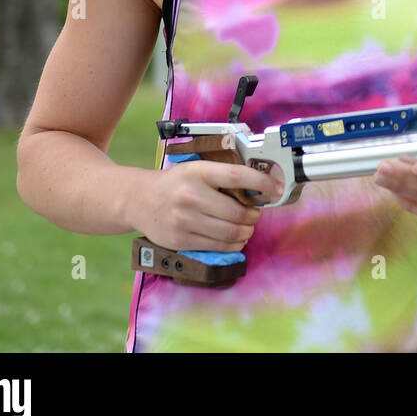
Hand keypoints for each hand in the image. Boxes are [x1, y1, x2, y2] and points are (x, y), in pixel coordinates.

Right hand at [130, 159, 283, 252]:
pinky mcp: (180, 240)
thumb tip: (259, 187)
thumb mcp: (197, 169)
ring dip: (246, 232)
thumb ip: (223, 176)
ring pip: (230, 233)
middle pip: (237, 213)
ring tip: (246, 227)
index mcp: (198, 172)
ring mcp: (184, 220)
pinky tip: (234, 238)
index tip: (276, 188)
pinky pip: (216, 246)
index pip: (236, 176)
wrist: (139, 200)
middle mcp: (190, 196)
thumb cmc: (176, 183)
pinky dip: (232, 245)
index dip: (261, 182)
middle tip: (255, 214)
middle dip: (253, 216)